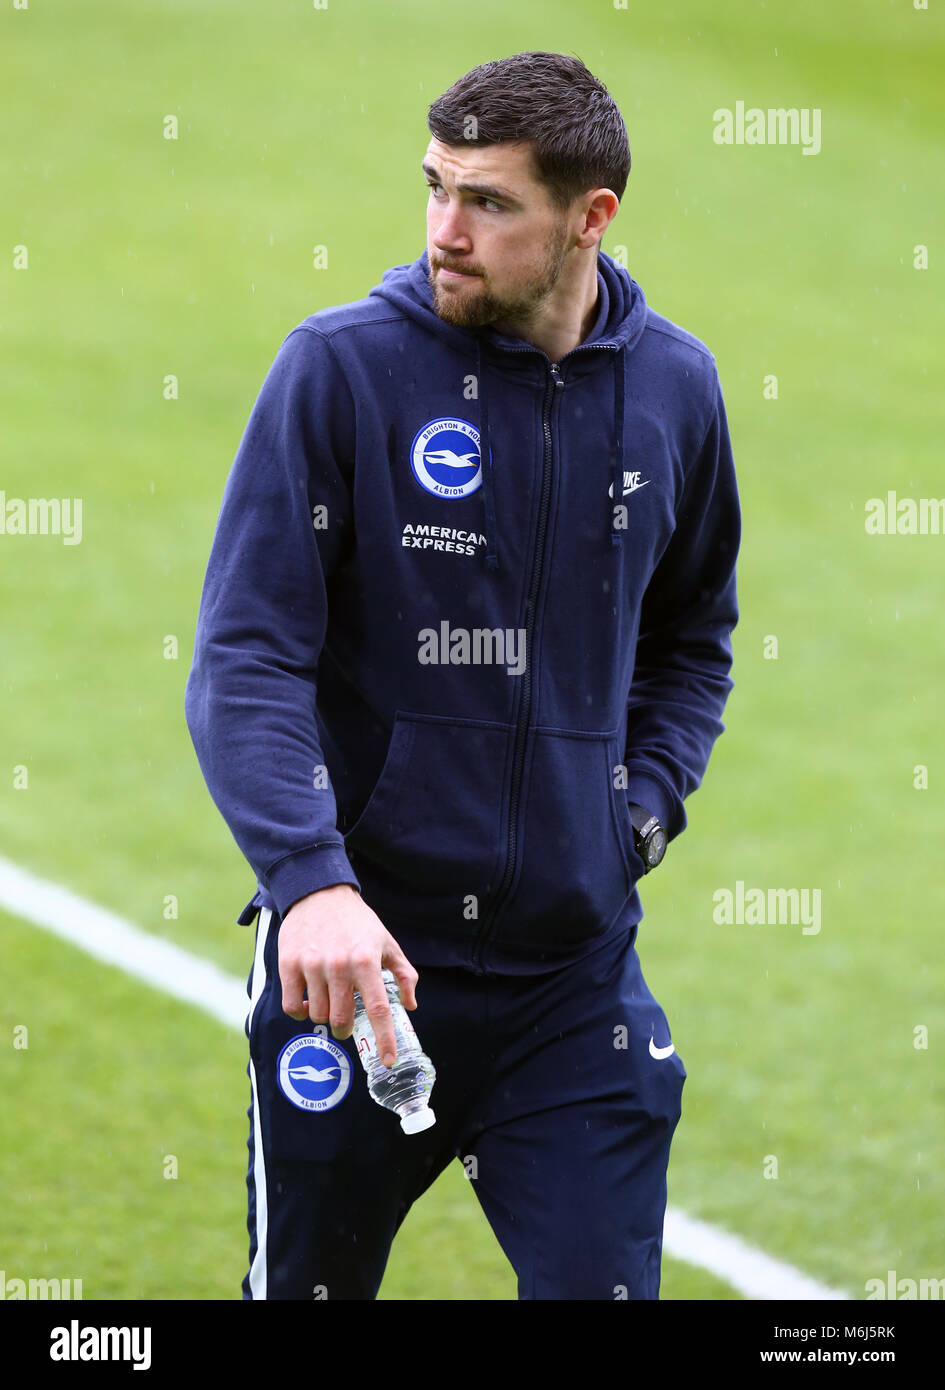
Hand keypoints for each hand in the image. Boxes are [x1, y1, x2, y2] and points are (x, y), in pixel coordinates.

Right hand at [277, 884, 417, 1066]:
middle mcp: (339, 966)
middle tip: (347, 1022)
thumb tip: (410, 1005)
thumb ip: (404, 973)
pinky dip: (300, 1013)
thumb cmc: (357, 921)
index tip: (388, 1060)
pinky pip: (292, 1006)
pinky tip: (307, 1002)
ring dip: (325, 1016)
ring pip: (318, 1015)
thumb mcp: (386, 942)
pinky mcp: (289, 965)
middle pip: (342, 1018)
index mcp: (366, 961)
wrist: (319, 893)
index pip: (377, 1009)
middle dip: (346, 1028)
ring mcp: (311, 966)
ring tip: (329, 1001)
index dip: (384, 1039)